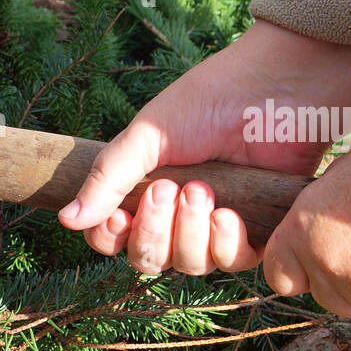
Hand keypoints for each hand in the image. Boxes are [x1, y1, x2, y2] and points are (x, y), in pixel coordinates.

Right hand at [59, 21, 350, 274]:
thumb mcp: (150, 135)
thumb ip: (108, 178)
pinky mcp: (261, 228)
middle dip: (153, 232)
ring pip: (190, 265)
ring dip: (190, 234)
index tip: (117, 218)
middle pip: (149, 259)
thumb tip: (66, 220)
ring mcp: (219, 223)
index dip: (109, 237)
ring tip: (203, 191)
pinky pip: (234, 263)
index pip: (113, 236)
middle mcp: (179, 213)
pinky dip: (225, 244)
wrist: (284, 85)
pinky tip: (228, 214)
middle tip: (168, 190)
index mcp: (146, 188)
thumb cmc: (215, 98)